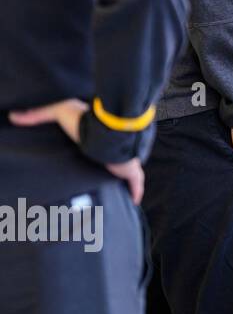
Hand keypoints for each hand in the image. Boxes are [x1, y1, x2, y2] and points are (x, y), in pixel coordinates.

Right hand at [9, 99, 144, 203]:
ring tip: (115, 196)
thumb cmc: (86, 121)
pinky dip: (135, 191)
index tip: (89, 162)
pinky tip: (133, 201)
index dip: (97, 154)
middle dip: (110, 170)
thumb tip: (14, 115)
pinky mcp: (131, 170)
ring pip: (127, 173)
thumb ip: (38, 114)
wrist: (107, 130)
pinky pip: (136, 183)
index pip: (100, 148)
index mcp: (100, 138)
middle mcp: (115, 149)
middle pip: (114, 162)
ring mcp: (125, 160)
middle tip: (101, 184)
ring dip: (122, 182)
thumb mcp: (58, 112)